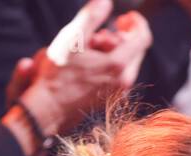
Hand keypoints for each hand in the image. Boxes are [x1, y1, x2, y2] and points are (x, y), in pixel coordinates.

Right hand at [17, 0, 150, 135]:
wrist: (48, 110)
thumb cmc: (57, 75)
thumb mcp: (72, 39)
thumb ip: (92, 16)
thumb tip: (105, 1)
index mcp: (117, 65)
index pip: (142, 37)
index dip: (137, 22)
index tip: (125, 16)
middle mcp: (123, 81)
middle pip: (136, 50)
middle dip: (121, 36)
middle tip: (100, 32)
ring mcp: (118, 92)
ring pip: (127, 63)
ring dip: (114, 50)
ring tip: (91, 47)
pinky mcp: (111, 99)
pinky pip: (118, 75)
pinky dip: (110, 64)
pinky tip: (91, 62)